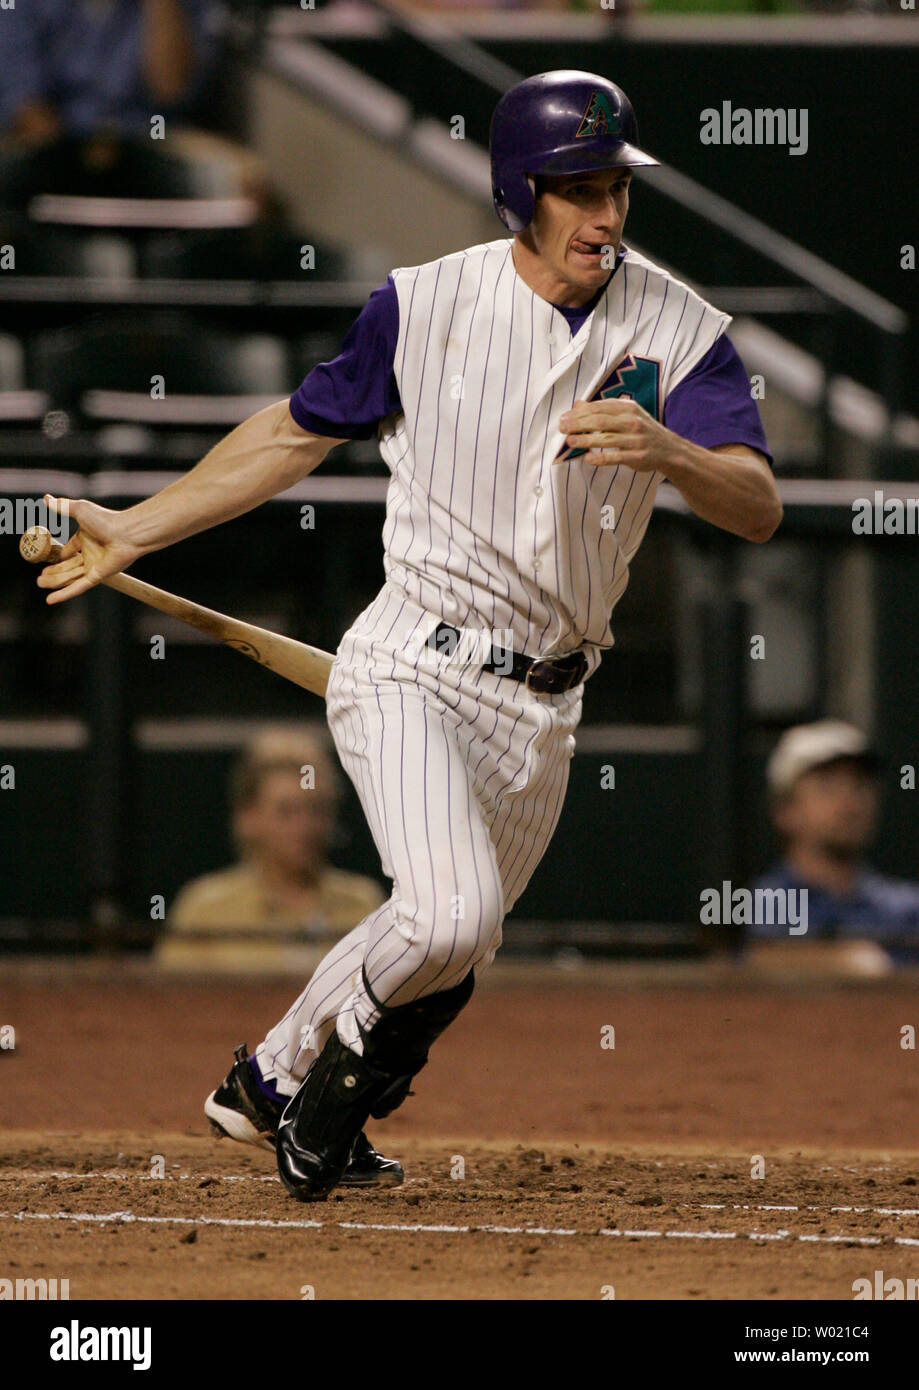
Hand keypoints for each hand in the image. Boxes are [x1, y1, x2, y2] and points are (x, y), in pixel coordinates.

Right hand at [36, 495, 145, 604]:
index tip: (45, 560)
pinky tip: (50, 600)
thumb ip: (61, 506)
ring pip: (69, 577)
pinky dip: (64, 594)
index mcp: (86, 539)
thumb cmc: (107, 519)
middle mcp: (90, 553)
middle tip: (40, 577)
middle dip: (53, 572)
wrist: (126, 533)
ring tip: (39, 583)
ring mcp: (94, 566)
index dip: (57, 555)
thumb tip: (46, 498)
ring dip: (54, 582)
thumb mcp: (79, 510)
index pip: (69, 550)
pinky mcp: (97, 576)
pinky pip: (78, 587)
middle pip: (67, 566)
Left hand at [557, 397, 675, 471]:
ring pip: (606, 439)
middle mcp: (632, 421)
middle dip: (578, 424)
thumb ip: (603, 410)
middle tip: (562, 428)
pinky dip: (600, 458)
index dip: (579, 412)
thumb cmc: (642, 430)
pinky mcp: (637, 456)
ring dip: (585, 440)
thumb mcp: (626, 415)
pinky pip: (615, 457)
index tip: (564, 417)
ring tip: (569, 441)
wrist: (669, 449)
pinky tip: (587, 458)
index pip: (599, 407)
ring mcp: (636, 439)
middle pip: (600, 421)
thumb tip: (577, 404)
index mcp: (628, 408)